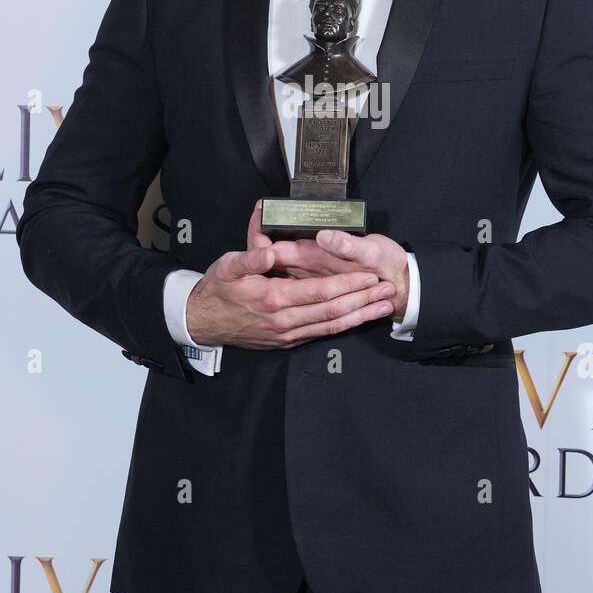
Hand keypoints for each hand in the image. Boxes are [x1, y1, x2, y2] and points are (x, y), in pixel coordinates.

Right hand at [184, 205, 395, 349]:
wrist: (203, 321)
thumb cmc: (217, 289)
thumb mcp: (227, 266)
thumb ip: (250, 258)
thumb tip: (270, 251)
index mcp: (274, 298)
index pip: (320, 292)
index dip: (347, 285)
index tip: (370, 276)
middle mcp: (285, 320)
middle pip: (332, 311)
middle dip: (363, 301)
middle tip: (389, 290)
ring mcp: (287, 333)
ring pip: (331, 327)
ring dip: (359, 316)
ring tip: (383, 307)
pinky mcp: (287, 341)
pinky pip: (320, 334)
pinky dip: (342, 327)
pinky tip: (358, 319)